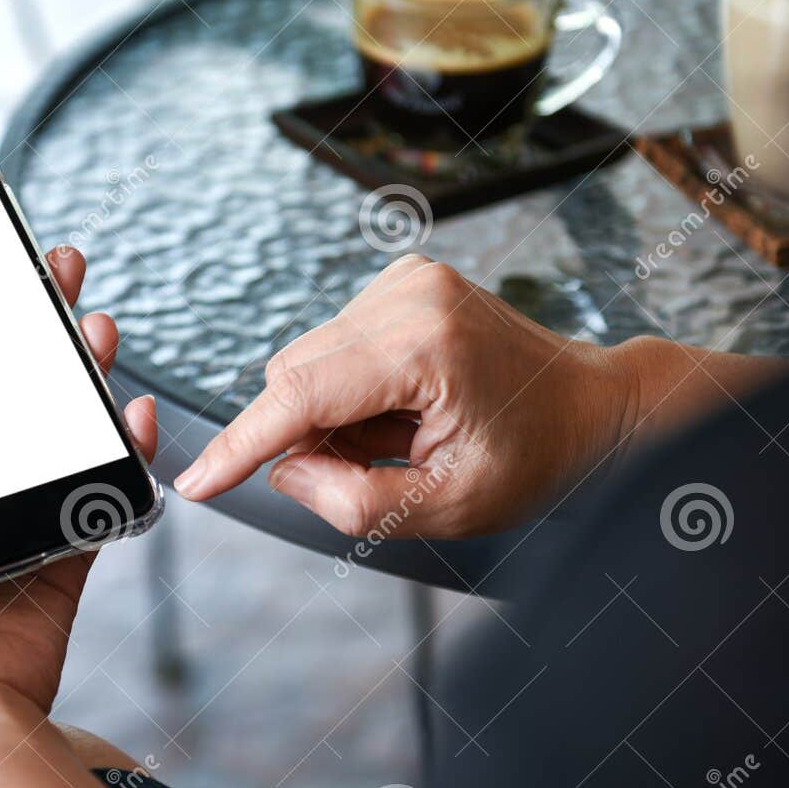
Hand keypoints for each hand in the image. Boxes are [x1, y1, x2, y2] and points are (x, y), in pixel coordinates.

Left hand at [0, 245, 155, 720]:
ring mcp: (19, 512)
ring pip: (60, 423)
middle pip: (6, 387)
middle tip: (56, 275)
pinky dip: (126, 445)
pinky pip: (102, 483)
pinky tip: (133, 412)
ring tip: (95, 328)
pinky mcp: (67, 542)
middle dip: (33, 327)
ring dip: (83, 371)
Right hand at [174, 255, 639, 538]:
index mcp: (426, 345)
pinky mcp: (403, 281)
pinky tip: (400, 407)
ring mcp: (407, 280)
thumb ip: (354, 501)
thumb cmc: (537, 457)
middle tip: (370, 470)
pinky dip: (349, 387)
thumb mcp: (447, 507)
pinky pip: (334, 344)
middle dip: (306, 434)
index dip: (241, 444)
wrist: (590, 407)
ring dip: (331, 412)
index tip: (198, 481)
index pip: (300, 394)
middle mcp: (411, 296)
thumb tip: (286, 471)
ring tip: (402, 436)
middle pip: (294, 374)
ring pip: (309, 360)